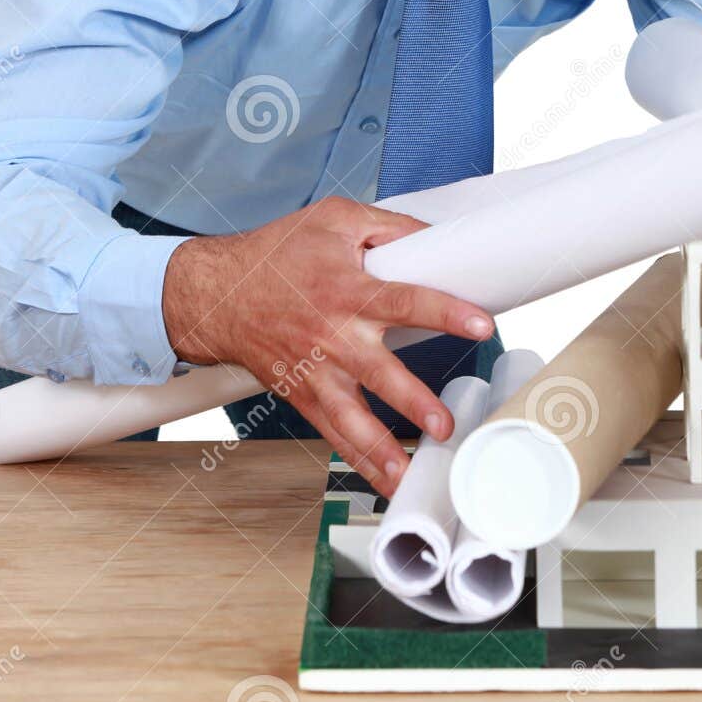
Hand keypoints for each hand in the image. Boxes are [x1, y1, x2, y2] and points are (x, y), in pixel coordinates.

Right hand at [161, 194, 494, 494]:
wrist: (219, 293)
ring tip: (411, 472)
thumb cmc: (277, 253)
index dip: (445, 312)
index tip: (482, 325)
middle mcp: (333, 336)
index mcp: (348, 290)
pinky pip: (334, 433)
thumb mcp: (334, 219)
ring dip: (383, 448)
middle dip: (413, 401)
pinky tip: (387, 482)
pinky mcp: (304, 395)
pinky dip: (360, 460)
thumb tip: (435, 237)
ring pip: (352, 418)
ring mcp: (316, 372)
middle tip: (445, 423)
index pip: (405, 301)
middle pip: (379, 373)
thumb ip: (388, 227)